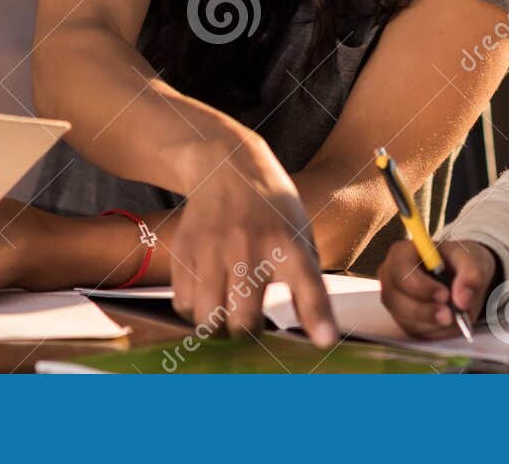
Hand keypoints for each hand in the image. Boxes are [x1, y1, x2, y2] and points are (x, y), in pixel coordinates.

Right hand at [169, 137, 337, 346]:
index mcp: (289, 244)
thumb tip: (316, 336)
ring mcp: (214, 249)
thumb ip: (307, 281)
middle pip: (243, 322)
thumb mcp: (301, 234)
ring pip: (208, 318)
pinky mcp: (185, 250)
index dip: (318, 318)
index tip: (325, 341)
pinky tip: (206, 296)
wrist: (227, 166)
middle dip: (247, 335)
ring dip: (217, 327)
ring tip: (225, 315)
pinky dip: (194, 311)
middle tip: (250, 325)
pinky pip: (183, 303)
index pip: (309, 286)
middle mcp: (251, 248)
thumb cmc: (272, 210)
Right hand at [377, 239, 497, 338]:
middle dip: (425, 311)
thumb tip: (463, 300)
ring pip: (407, 320)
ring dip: (435, 324)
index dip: (420, 286)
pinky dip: (438, 332)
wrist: (462, 278)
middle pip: (396, 299)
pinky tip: (453, 323)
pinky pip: (418, 333)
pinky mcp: (405, 322)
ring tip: (459, 317)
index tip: (444, 295)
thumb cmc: (459, 262)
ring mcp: (396, 302)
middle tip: (451, 316)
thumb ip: (470, 275)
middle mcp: (391, 279)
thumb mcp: (471, 260)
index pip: (400, 270)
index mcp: (401, 254)